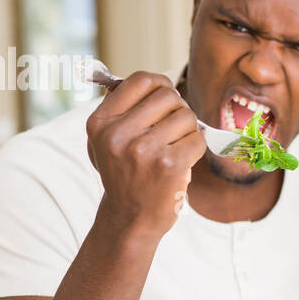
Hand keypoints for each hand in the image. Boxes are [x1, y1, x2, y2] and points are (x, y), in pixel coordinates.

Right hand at [85, 71, 204, 242]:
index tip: (167, 97)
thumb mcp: (107, 140)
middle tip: (174, 128)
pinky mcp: (167, 165)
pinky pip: (197, 139)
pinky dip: (196, 148)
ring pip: (186, 116)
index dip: (161, 84)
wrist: (130, 219)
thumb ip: (123, 109)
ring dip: (188, 130)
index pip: (141, 80)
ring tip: (176, 146)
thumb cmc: (126, 174)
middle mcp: (117, 133)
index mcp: (100, 122)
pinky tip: (183, 161)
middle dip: (178, 109)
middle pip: (168, 96)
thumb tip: (153, 80)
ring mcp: (142, 149)